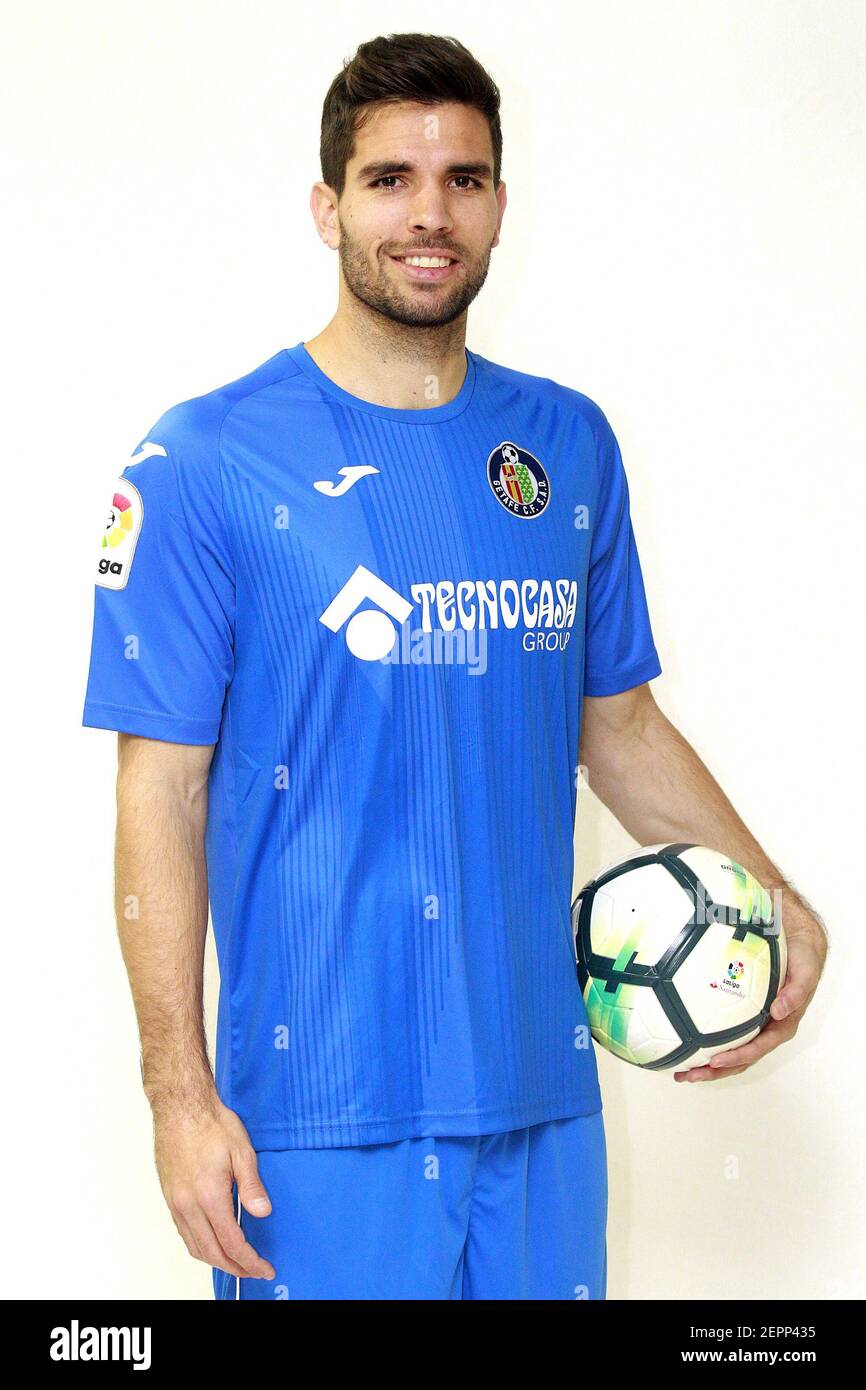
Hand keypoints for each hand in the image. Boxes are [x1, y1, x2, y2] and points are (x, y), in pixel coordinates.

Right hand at [153, 1095, 275, 1279]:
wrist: (181, 1106)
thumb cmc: (210, 1122)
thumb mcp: (242, 1150)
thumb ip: (252, 1186)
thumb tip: (263, 1212)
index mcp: (209, 1196)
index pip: (232, 1242)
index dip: (250, 1261)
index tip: (264, 1268)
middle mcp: (188, 1205)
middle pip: (212, 1252)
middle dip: (236, 1267)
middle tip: (254, 1271)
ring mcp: (176, 1203)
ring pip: (195, 1247)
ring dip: (217, 1260)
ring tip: (237, 1262)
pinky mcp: (170, 1197)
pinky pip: (184, 1234)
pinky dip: (201, 1247)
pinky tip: (213, 1242)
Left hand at [674, 915, 827, 1083]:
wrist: (798, 938)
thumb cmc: (803, 957)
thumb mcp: (806, 970)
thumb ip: (797, 990)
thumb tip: (779, 1011)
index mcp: (782, 1024)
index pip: (758, 1048)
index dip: (737, 1057)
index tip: (715, 1061)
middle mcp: (765, 1027)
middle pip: (739, 1057)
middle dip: (714, 1070)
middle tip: (687, 1075)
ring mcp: (752, 1021)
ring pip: (729, 1048)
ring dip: (705, 1063)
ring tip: (680, 1071)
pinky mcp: (739, 1010)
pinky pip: (721, 1028)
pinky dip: (703, 1037)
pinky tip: (682, 1039)